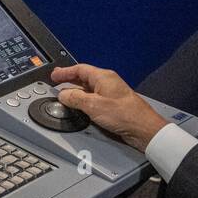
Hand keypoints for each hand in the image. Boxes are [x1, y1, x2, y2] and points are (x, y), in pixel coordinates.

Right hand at [50, 63, 168, 151]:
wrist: (143, 128)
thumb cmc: (124, 114)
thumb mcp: (93, 105)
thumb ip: (75, 98)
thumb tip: (63, 94)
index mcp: (103, 77)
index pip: (79, 69)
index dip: (65, 72)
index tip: (54, 76)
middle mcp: (107, 83)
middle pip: (84, 77)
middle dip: (69, 79)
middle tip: (57, 82)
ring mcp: (111, 94)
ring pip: (88, 88)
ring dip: (75, 90)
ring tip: (65, 95)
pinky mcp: (113, 105)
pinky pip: (94, 98)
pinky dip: (84, 99)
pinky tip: (80, 106)